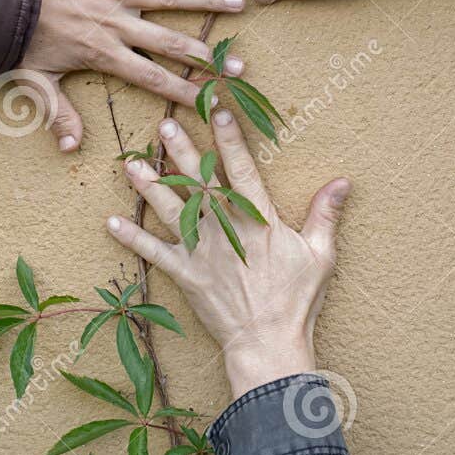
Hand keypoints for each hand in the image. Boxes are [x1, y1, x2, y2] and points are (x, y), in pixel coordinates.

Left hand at [15, 0, 245, 151]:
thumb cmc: (19, 36)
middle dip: (208, 56)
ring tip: (239, 3)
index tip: (211, 100)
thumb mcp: (33, 80)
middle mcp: (117, 23)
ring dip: (207, 0)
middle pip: (172, 41)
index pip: (152, 77)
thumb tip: (70, 150)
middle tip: (240, 66)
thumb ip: (56, 113)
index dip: (184, 90)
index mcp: (103, 53)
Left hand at [105, 108, 349, 397]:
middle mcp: (225, 228)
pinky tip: (111, 222)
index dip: (229, 139)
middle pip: (199, 182)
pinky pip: (154, 253)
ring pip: (171, 210)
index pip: (241, 170)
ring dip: (150, 185)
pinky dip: (133, 238)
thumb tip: (342, 182)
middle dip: (181, 151)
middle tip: (164, 125)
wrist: (267, 342)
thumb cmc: (296, 299)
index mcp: (258, 219)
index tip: (218, 112)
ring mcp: (202, 251)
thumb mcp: (320, 255)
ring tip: (131, 163)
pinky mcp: (185, 274)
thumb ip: (325, 215)